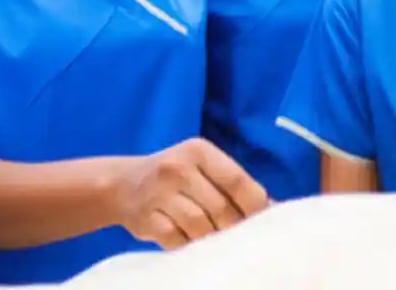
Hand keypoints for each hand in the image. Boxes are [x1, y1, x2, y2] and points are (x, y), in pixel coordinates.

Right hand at [114, 138, 269, 248]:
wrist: (122, 183)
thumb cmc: (176, 177)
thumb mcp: (202, 167)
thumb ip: (233, 183)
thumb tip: (273, 208)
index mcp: (199, 150)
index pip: (238, 182)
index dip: (255, 206)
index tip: (261, 221)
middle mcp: (178, 168)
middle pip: (222, 209)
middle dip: (233, 226)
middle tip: (234, 233)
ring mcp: (158, 193)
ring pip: (201, 227)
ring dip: (210, 237)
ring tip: (209, 234)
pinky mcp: (145, 218)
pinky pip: (178, 241)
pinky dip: (187, 244)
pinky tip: (186, 237)